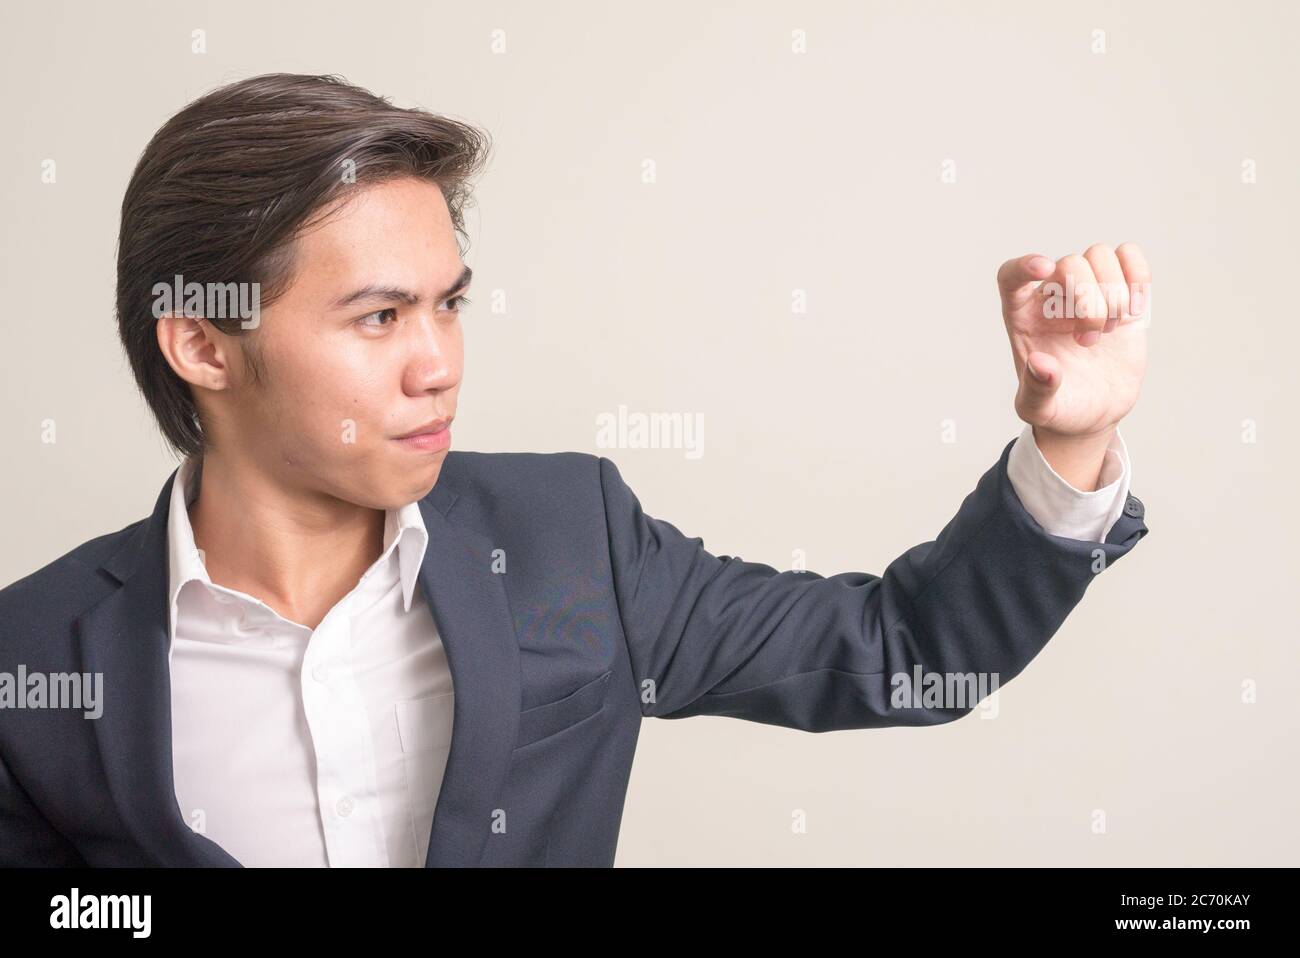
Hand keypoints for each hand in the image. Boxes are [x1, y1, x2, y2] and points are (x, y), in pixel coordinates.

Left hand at [997, 243, 1148, 439]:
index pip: (1011, 275)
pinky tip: (1134, 310)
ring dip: (1112, 292)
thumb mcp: (1040, 409)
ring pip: (1099, 254)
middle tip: (1088, 340)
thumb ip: (1037, 389)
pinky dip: (1138, 276)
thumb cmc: (1060, 407)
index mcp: (1022, 317)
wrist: (1095, 411)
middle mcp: (1052, 297)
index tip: (1043, 268)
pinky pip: (1128, 257)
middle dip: (1088, 300)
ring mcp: (1087, 291)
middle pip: (1068, 263)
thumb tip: (1040, 364)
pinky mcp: (1120, 293)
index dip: (1024, 265)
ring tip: (1109, 330)